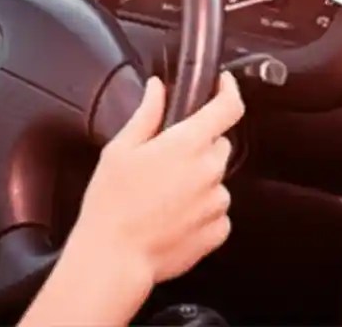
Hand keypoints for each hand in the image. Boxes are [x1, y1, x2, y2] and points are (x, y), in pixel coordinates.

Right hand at [68, 72, 244, 284]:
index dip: (229, 90)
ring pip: (216, 178)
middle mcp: (210, 171)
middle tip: (166, 159)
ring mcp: (217, 203)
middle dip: (198, 145)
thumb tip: (158, 89)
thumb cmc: (112, 204)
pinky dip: (200, 209)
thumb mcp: (120, 149)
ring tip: (163, 195)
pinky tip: (171, 216)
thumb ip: (147, 113)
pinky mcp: (218, 230)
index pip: (228, 106)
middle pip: (219, 144)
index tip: (223, 85)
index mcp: (187, 144)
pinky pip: (216, 210)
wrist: (114, 257)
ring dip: (198, 180)